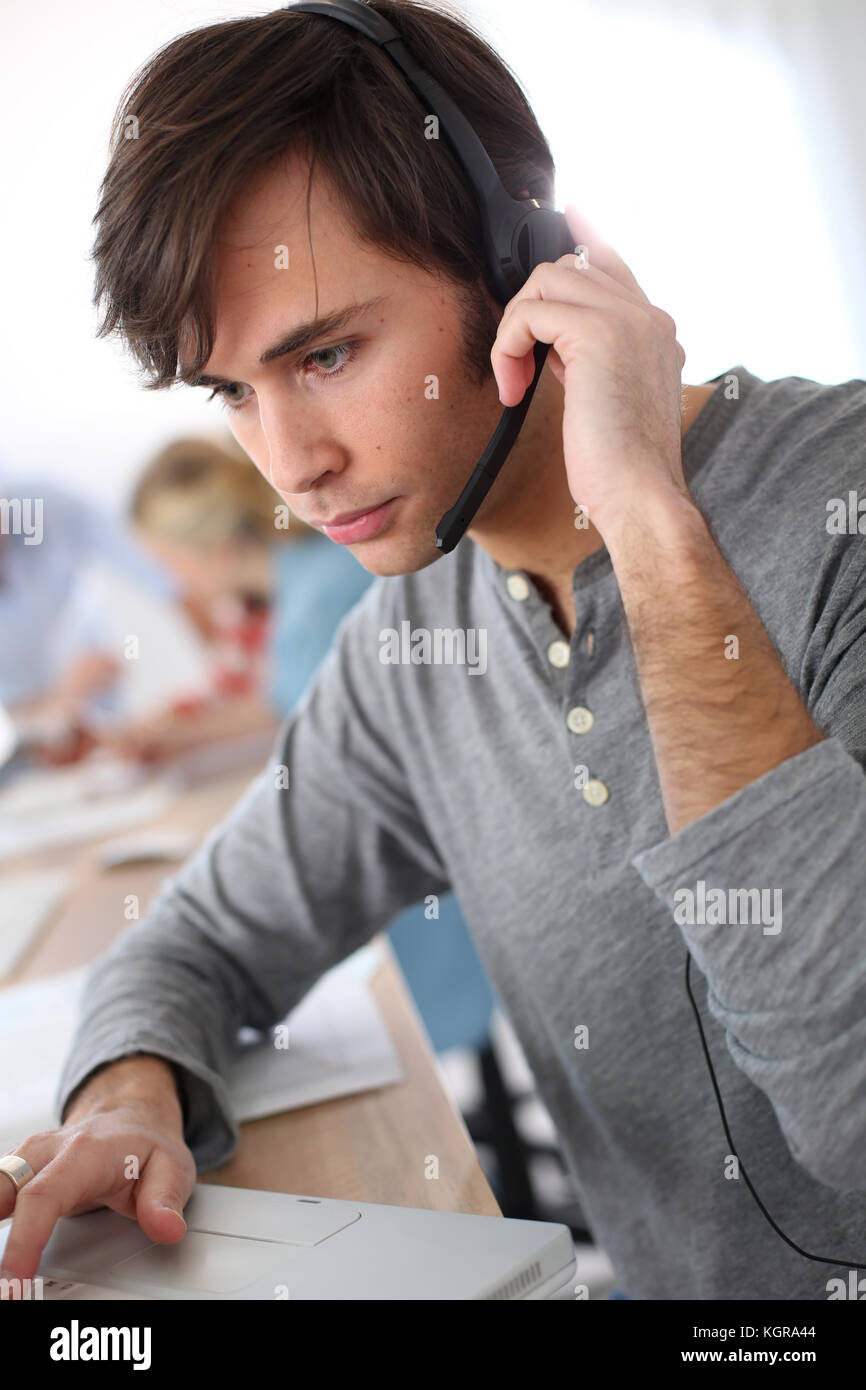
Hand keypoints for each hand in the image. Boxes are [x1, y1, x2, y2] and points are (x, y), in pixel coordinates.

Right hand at [0, 1061, 194, 1287]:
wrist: (131, 1117)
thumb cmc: (146, 1144)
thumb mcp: (171, 1167)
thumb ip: (165, 1200)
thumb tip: (166, 1228)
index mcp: (83, 1154)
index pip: (42, 1197)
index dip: (24, 1240)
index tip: (15, 1279)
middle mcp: (46, 1153)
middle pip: (1, 1190)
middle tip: (1, 1284)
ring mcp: (27, 1161)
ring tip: (0, 1276)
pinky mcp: (16, 1172)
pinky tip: (0, 1254)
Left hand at [490, 204, 687, 535]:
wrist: (641, 495)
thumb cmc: (620, 469)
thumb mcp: (606, 401)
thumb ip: (588, 359)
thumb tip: (552, 341)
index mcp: (656, 329)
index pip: (613, 262)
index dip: (584, 238)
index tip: (568, 216)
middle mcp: (649, 316)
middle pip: (569, 266)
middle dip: (528, 310)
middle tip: (519, 368)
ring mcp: (628, 320)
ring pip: (545, 281)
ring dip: (514, 331)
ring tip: (515, 382)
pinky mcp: (599, 334)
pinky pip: (529, 312)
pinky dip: (507, 347)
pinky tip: (514, 388)